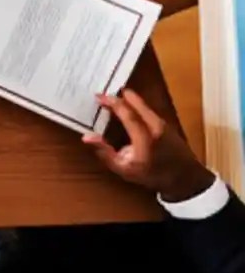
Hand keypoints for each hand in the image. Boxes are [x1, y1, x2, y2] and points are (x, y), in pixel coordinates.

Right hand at [84, 89, 215, 202]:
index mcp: (144, 137)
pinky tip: (131, 108)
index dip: (112, 103)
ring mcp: (164, 124)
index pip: (126, 113)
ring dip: (130, 100)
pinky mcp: (167, 125)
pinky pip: (149, 110)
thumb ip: (105, 152)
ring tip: (116, 98)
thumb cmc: (152, 175)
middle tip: (105, 93)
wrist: (185, 179)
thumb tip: (87, 137)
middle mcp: (156, 126)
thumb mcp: (124, 169)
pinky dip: (138, 105)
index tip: (98, 97)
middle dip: (120, 96)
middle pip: (137, 104)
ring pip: (145, 106)